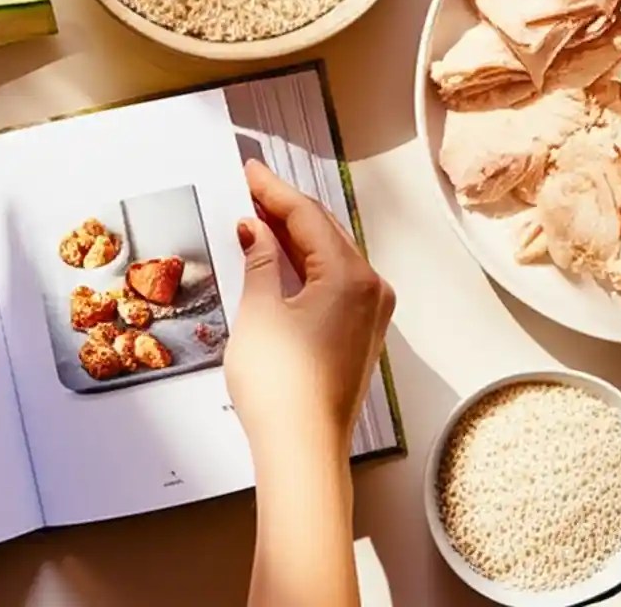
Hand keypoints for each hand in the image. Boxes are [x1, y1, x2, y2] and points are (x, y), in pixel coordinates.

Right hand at [225, 160, 394, 455]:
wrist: (302, 450)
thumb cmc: (282, 389)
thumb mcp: (259, 311)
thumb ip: (259, 260)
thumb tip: (254, 230)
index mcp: (350, 276)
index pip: (307, 215)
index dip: (272, 190)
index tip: (250, 172)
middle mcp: (370, 290)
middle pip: (324, 232)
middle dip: (285, 209)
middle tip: (251, 187)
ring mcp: (368, 315)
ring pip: (330, 257)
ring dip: (294, 237)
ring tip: (258, 218)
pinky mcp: (357, 337)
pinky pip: (333, 284)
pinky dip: (305, 266)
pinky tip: (278, 261)